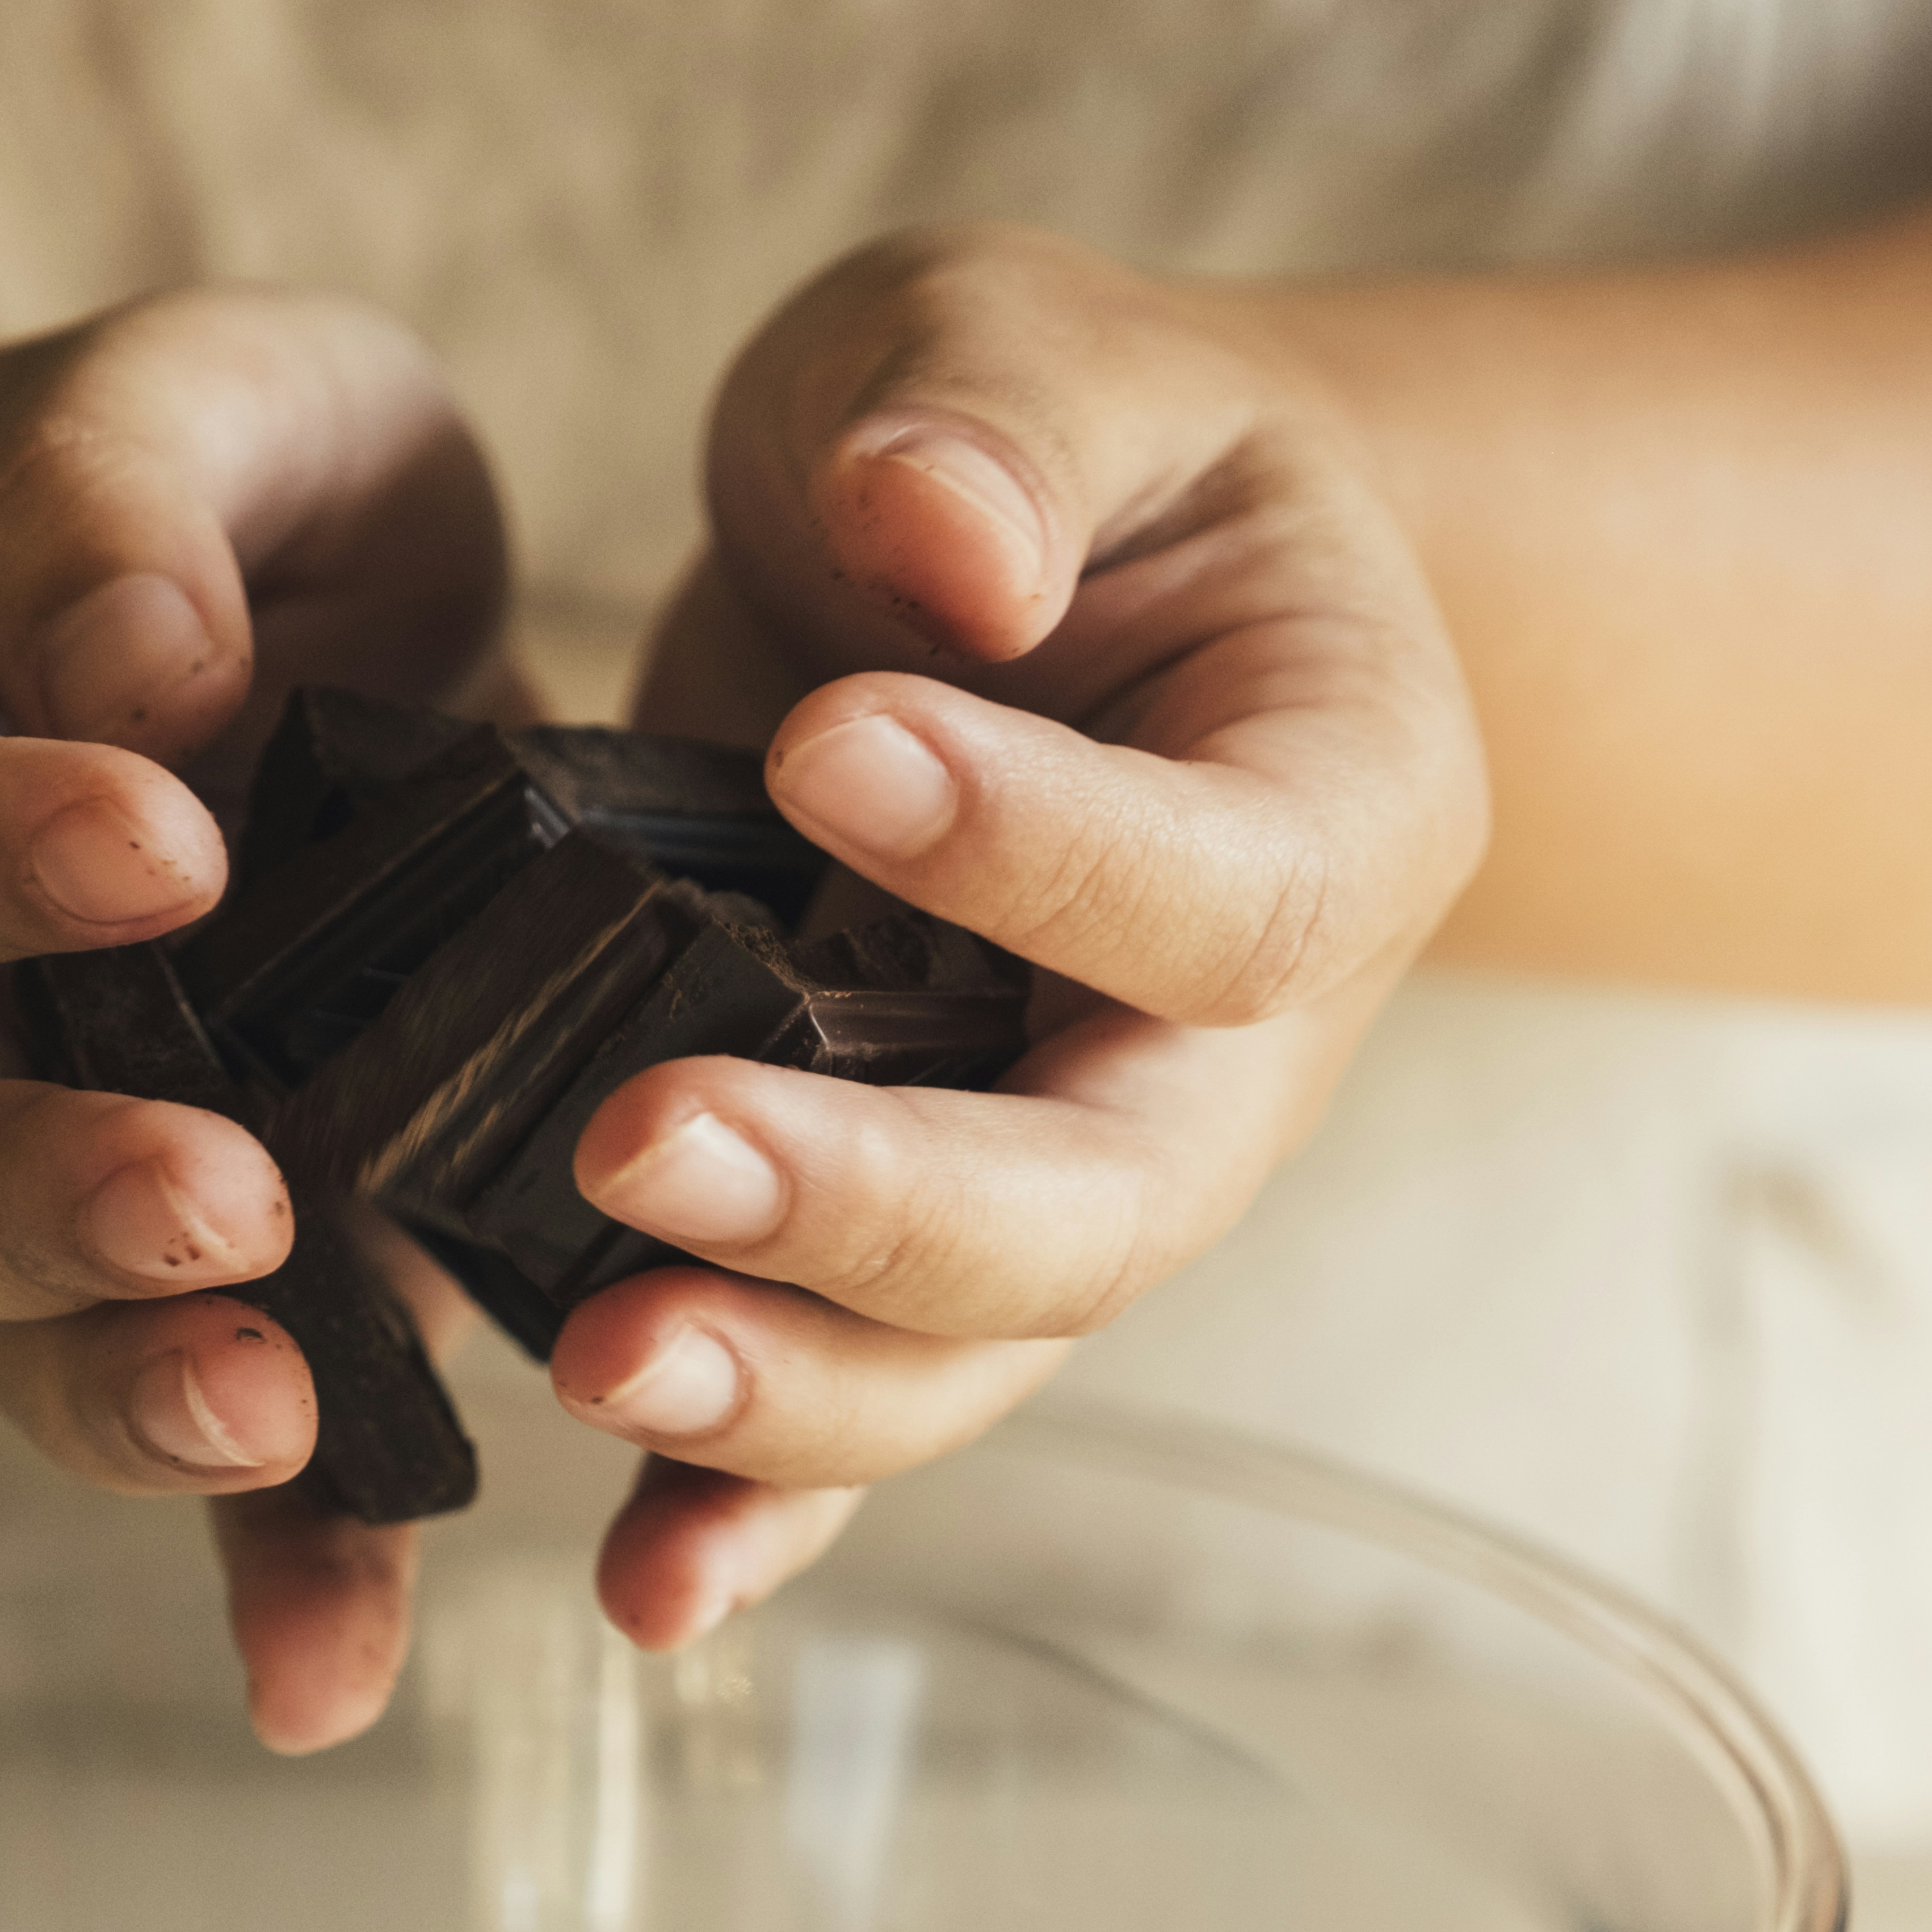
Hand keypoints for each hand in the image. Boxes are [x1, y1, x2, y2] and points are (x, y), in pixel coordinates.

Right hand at [0, 287, 509, 1751]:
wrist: (256, 647)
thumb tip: (132, 659)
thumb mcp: (195, 398)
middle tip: (216, 1203)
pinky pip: (226, 1463)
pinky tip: (330, 1676)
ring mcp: (57, 1174)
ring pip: (22, 1340)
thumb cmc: (207, 509)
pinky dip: (277, 1577)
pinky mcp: (229, 1288)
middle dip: (49, 1194)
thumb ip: (135, 486)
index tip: (158, 833)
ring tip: (280, 1421)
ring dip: (142, 1403)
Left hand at [582, 223, 1488, 1646]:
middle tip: (641, 1154)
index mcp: (1336, 808)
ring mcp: (1085, 1178)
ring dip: (791, 1388)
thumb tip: (932, 539)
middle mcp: (1235, 1055)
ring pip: (980, 1350)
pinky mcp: (928, 1250)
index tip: (824, 751)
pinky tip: (633, 1590)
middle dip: (881, 1207)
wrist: (1042, 587)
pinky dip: (755, 1511)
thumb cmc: (1057, 449)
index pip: (1220, 895)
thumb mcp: (1026, 341)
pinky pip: (866, 1415)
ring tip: (595, 1364)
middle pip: (1105, 1204)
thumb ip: (995, 413)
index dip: (1041, 855)